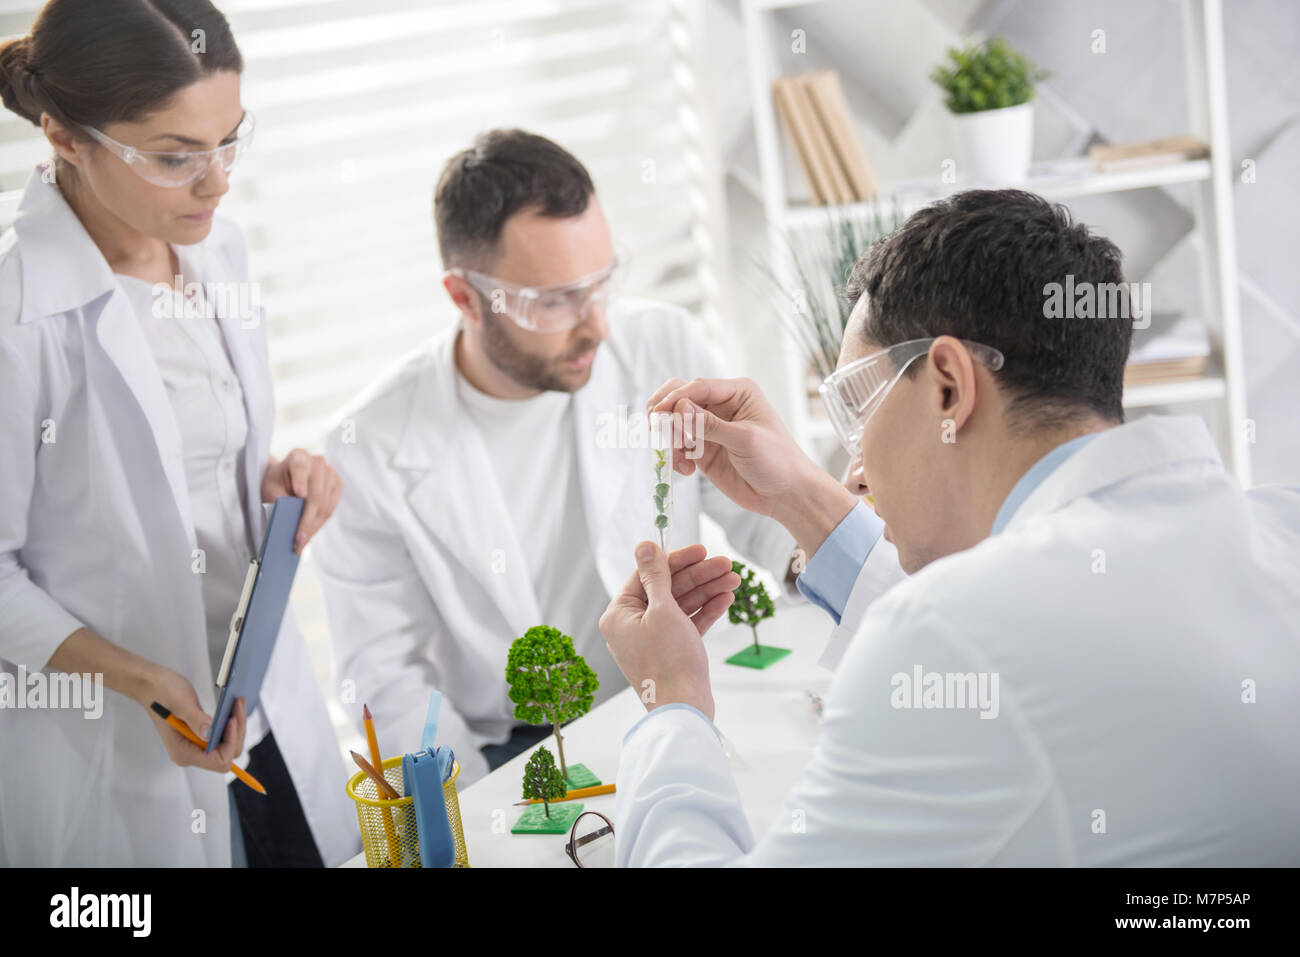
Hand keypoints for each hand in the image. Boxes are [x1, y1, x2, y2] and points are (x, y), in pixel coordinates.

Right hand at [139, 664, 247, 772]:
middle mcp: (191, 754)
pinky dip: (231, 722)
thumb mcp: (181, 704)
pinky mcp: (201, 735)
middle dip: (237, 732)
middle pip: (228, 753)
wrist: (152, 685)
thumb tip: (209, 734)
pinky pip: (223, 735)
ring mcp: (196, 745)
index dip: (230, 742)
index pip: (219, 761)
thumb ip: (196, 721)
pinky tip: (233, 707)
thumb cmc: (162, 693)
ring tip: (237, 702)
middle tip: (237, 706)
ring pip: (229, 744)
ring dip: (237, 725)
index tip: (231, 721)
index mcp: (184, 753)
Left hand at [261, 449, 342, 552]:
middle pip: (316, 494)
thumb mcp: (271, 489)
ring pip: (325, 505)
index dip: (300, 481)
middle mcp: (317, 462)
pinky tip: (310, 534)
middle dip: (307, 521)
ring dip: (313, 527)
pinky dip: (320, 524)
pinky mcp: (338, 485)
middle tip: (298, 541)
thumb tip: (291, 523)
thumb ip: (280, 500)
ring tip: (301, 544)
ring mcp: (331, 473)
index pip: (300, 467)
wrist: (286, 478)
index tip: (299, 495)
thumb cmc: (276, 483)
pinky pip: (331, 508)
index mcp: (298, 456)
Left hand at [599, 542, 739, 719]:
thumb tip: (644, 546)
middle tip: (726, 564)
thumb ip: (656, 576)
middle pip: (667, 589)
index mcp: (619, 615)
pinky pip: (687, 624)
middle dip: (699, 575)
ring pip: (681, 605)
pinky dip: (706, 611)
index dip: (676, 560)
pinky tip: (726, 598)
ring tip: (734, 579)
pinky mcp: (671, 651)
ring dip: (707, 590)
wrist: (684, 708)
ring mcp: (653, 640)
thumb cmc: (668, 662)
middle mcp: (632, 626)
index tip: (701, 550)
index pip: (647, 575)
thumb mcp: (662, 611)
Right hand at [647, 377, 856, 554]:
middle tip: (657, 431)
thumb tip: (678, 407)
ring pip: (674, 423)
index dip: (675, 399)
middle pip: (679, 398)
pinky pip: (678, 445)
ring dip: (670, 439)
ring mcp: (710, 428)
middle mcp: (721, 405)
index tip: (658, 415)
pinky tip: (687, 470)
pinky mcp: (703, 450)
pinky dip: (675, 456)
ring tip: (681, 459)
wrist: (786, 494)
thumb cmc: (777, 460)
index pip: (697, 387)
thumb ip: (709, 424)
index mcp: (737, 392)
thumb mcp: (744, 439)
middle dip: (666, 413)